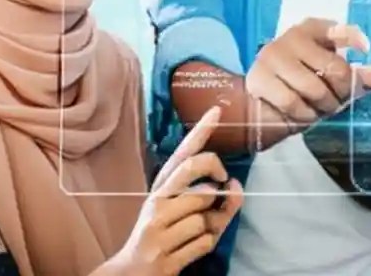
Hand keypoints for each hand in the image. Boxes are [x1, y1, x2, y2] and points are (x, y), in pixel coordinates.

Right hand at [102, 107, 243, 275]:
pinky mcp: (164, 254)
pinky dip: (205, 247)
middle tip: (224, 180)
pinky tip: (188, 250)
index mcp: (162, 189)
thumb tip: (237, 186)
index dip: (201, 131)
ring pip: (204, 213)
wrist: (133, 273)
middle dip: (215, 169)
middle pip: (192, 168)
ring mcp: (157, 228)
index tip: (217, 111)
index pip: (183, 154)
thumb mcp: (193, 216)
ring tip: (195, 235)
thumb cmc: (168, 238)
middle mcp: (157, 203)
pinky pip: (204, 242)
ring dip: (212, 226)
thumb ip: (219, 201)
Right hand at [245, 18, 370, 131]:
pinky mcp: (259, 79)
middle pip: (334, 68)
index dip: (353, 37)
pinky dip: (304, 115)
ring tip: (323, 108)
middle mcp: (291, 38)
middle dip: (343, 92)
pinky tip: (305, 114)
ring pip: (315, 89)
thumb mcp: (329, 75)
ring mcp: (272, 57)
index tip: (366, 49)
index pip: (336, 29)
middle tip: (340, 100)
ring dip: (325, 106)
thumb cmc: (302, 84)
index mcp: (311, 30)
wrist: (261, 103)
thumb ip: (354, 74)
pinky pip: (293, 103)